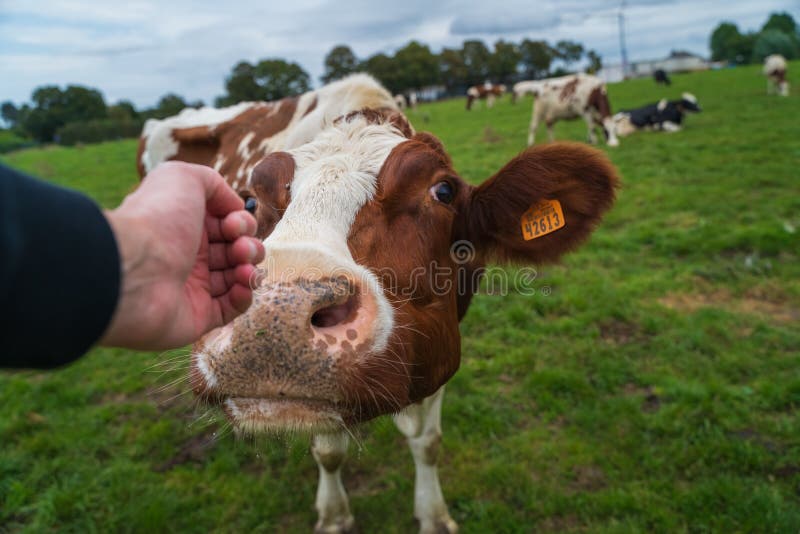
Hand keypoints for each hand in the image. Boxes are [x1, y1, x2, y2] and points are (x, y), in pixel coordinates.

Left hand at [101, 161, 264, 349]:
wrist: (133, 270)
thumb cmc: (157, 220)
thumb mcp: (183, 178)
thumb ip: (213, 183)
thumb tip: (234, 206)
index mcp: (184, 225)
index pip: (226, 225)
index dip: (240, 222)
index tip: (234, 224)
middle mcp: (189, 255)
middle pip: (235, 250)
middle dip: (248, 245)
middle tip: (240, 246)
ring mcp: (193, 287)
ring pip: (237, 278)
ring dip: (250, 268)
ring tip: (244, 266)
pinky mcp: (199, 317)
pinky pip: (232, 308)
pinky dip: (244, 295)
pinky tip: (242, 284)